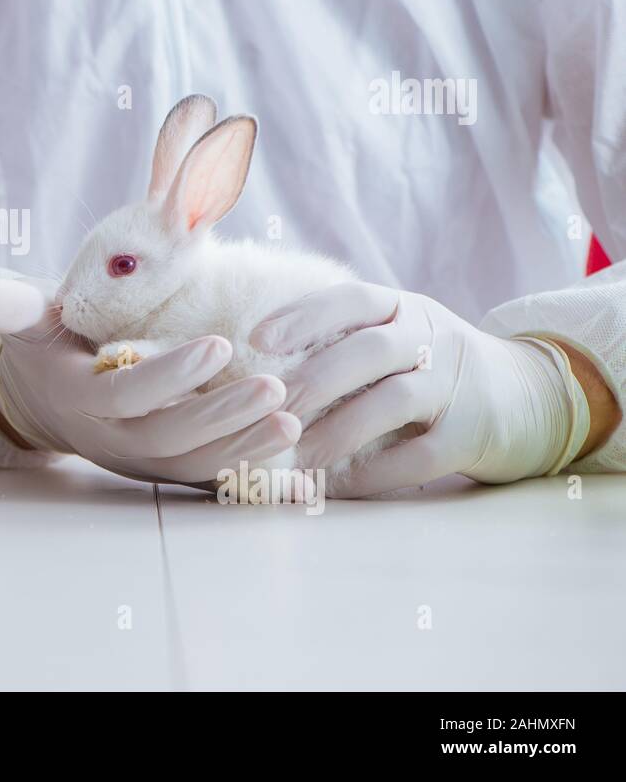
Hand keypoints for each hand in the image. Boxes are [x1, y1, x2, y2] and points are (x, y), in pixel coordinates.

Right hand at [0, 277, 299, 485]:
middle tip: (276, 387)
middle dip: (223, 415)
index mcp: (81, 398)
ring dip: (244, 444)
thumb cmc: (49, 348)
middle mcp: (111, 438)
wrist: (46, 398)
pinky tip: (288, 445)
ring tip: (291, 414)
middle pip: (170, 437)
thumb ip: (10, 307)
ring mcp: (139, 459)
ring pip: (193, 463)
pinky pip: (206, 475)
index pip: (128, 394)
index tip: (219, 342)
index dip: (172, 374)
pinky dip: (246, 465)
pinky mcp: (163, 468)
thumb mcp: (28, 323)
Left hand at [251, 283, 589, 496]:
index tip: (256, 338)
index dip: (303, 316)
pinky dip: (372, 473)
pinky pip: (417, 456)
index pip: (351, 299)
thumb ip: (344, 339)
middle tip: (265, 405)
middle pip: (366, 350)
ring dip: (335, 430)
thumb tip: (255, 362)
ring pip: (391, 402)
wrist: (531, 396)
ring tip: (292, 453)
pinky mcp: (471, 436)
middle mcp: (431, 339)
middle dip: (311, 378)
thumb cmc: (433, 366)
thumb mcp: (398, 334)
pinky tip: (334, 485)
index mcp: (403, 309)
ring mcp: (455, 388)